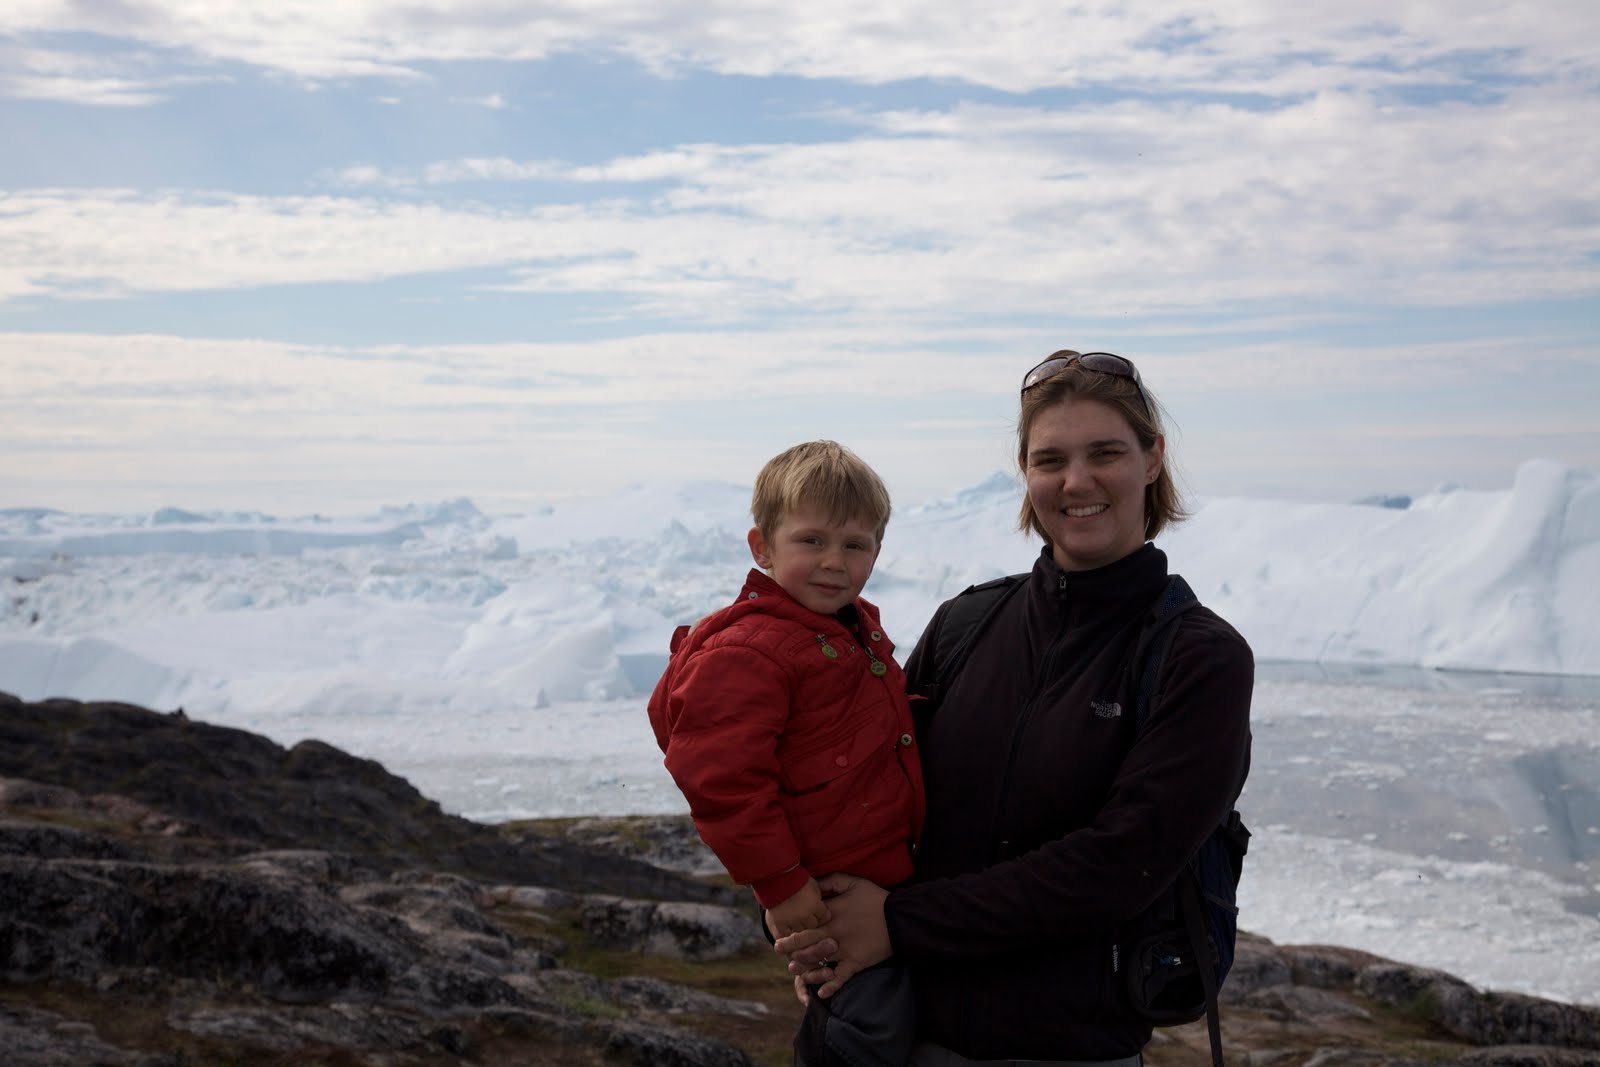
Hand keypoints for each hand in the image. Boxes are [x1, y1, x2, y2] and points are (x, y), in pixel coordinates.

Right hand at [765, 877, 829, 938]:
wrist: (777, 878)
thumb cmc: (798, 879)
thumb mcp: (814, 885)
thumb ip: (819, 898)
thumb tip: (822, 906)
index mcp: (815, 906)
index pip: (825, 918)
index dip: (823, 914)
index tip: (819, 912)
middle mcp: (804, 916)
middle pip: (813, 926)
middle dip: (812, 921)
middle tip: (807, 916)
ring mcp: (791, 921)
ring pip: (800, 931)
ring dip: (800, 926)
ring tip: (797, 920)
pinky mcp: (779, 924)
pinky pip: (786, 935)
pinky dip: (787, 932)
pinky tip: (788, 926)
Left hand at [774, 872, 889, 998]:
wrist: (900, 919)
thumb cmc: (876, 899)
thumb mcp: (854, 882)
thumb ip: (831, 881)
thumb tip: (812, 882)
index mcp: (832, 914)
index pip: (806, 922)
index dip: (792, 927)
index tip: (782, 929)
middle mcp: (834, 933)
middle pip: (806, 942)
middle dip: (790, 947)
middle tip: (779, 949)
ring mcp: (844, 950)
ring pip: (818, 961)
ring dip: (804, 967)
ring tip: (794, 970)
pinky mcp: (856, 962)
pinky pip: (841, 977)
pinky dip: (831, 986)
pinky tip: (821, 993)